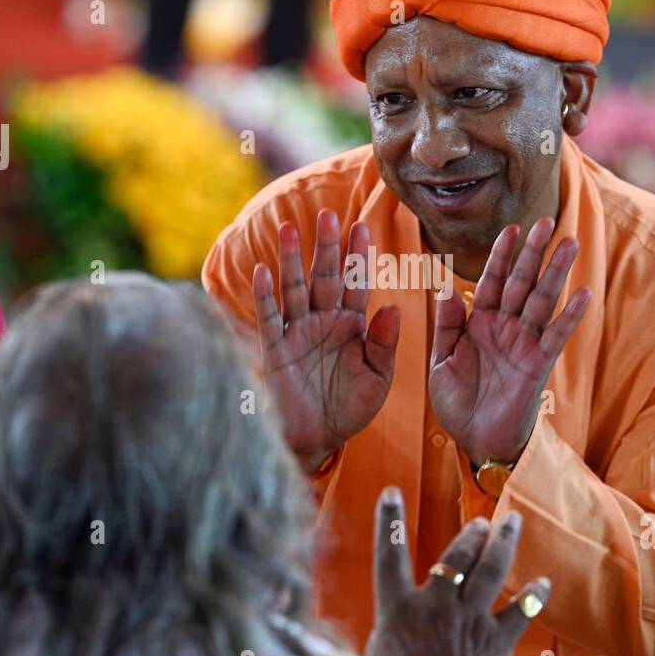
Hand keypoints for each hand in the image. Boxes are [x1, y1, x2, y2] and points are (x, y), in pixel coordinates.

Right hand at [253, 209, 400, 472]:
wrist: (319, 440)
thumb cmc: (349, 408)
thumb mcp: (377, 378)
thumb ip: (384, 344)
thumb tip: (390, 307)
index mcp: (352, 326)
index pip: (356, 284)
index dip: (358, 256)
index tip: (363, 226)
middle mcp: (324, 322)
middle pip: (325, 277)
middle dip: (327, 247)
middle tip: (329, 215)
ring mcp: (298, 333)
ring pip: (295, 289)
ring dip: (293, 260)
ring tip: (290, 228)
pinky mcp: (276, 350)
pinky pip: (270, 318)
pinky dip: (266, 295)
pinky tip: (264, 271)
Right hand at [364, 487, 550, 655]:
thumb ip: (365, 634)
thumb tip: (319, 629)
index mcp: (400, 610)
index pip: (389, 556)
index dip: (387, 522)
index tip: (391, 494)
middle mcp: (436, 607)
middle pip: (456, 557)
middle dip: (471, 533)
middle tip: (482, 520)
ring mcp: (470, 621)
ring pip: (491, 570)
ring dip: (502, 543)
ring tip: (510, 523)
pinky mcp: (496, 640)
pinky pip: (521, 610)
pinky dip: (534, 595)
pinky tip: (544, 582)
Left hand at [429, 218, 591, 465]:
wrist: (475, 439)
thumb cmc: (457, 402)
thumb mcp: (441, 362)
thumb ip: (447, 326)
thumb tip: (447, 289)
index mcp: (479, 323)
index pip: (492, 281)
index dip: (501, 256)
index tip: (510, 229)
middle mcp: (505, 328)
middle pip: (522, 283)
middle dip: (533, 252)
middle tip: (545, 222)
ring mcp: (524, 344)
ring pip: (542, 301)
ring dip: (556, 272)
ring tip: (570, 244)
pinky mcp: (538, 365)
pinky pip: (555, 336)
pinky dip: (569, 316)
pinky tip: (583, 293)